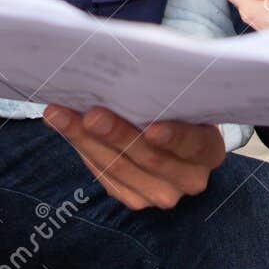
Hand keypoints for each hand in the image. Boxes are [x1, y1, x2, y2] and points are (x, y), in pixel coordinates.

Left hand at [43, 105, 225, 210]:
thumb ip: (166, 93)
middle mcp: (189, 179)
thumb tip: (129, 69)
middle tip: (92, 114)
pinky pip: (103, 175)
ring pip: (118, 169)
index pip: (193, 144)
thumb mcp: (183, 98)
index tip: (152, 127)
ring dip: (85, 139)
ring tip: (60, 114)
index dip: (173, 137)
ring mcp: (160, 194)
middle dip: (117, 135)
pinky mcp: (133, 199)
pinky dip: (81, 147)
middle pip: (149, 158)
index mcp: (208, 150)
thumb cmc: (178, 108)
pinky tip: (62, 124)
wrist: (177, 138)